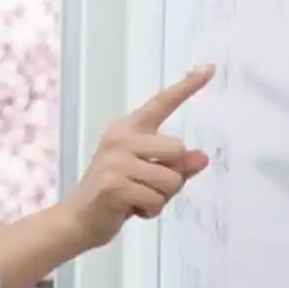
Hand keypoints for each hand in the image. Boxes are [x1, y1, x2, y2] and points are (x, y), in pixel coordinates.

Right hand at [61, 65, 214, 248]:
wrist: (79, 219)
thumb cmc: (117, 196)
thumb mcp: (149, 176)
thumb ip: (176, 166)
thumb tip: (203, 157)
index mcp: (128, 129)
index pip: (162, 103)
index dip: (187, 86)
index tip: (209, 68)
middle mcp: (120, 137)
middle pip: (178, 148)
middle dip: (173, 176)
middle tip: (147, 187)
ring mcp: (115, 159)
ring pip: (171, 179)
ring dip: (161, 198)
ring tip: (137, 199)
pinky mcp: (114, 184)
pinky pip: (156, 199)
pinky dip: (150, 211)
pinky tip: (129, 210)